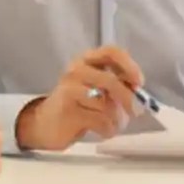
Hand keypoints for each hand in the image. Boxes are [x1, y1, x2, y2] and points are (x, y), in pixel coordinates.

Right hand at [15, 46, 144, 150]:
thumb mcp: (96, 88)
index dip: (129, 65)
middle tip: (136, 111)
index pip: (111, 52)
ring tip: (115, 125)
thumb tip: (139, 94)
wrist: (44, 123)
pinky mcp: (68, 110)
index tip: (139, 82)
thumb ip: (117, 85)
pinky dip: (108, 129)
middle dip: (129, 99)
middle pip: (111, 81)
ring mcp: (69, 90)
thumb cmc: (77, 104)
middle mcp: (76, 70)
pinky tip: (104, 131)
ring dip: (118, 120)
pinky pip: (100, 121)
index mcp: (87, 59)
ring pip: (107, 105)